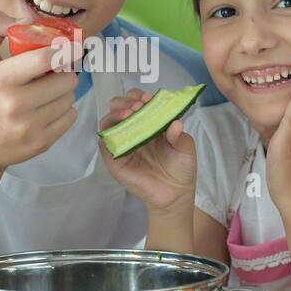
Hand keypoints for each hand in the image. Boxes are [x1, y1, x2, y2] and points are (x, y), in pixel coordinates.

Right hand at [0, 10, 80, 172]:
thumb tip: (25, 18)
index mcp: (1, 79)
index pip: (44, 59)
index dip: (65, 49)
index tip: (73, 45)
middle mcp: (16, 104)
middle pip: (65, 80)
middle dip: (65, 73)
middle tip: (55, 72)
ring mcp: (30, 127)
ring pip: (70, 99)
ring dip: (64, 92)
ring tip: (48, 91)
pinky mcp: (42, 142)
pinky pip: (70, 118)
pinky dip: (64, 111)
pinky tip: (48, 108)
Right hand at [98, 89, 196, 213]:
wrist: (174, 194)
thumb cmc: (181, 168)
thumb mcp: (186, 148)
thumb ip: (180, 135)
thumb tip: (175, 123)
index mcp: (149, 123)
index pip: (137, 101)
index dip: (140, 96)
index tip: (149, 98)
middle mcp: (133, 130)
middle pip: (119, 106)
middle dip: (126, 101)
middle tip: (139, 105)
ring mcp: (122, 144)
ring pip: (109, 120)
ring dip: (116, 112)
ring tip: (130, 113)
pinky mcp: (114, 159)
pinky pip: (104, 142)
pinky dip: (109, 131)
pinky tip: (121, 128)